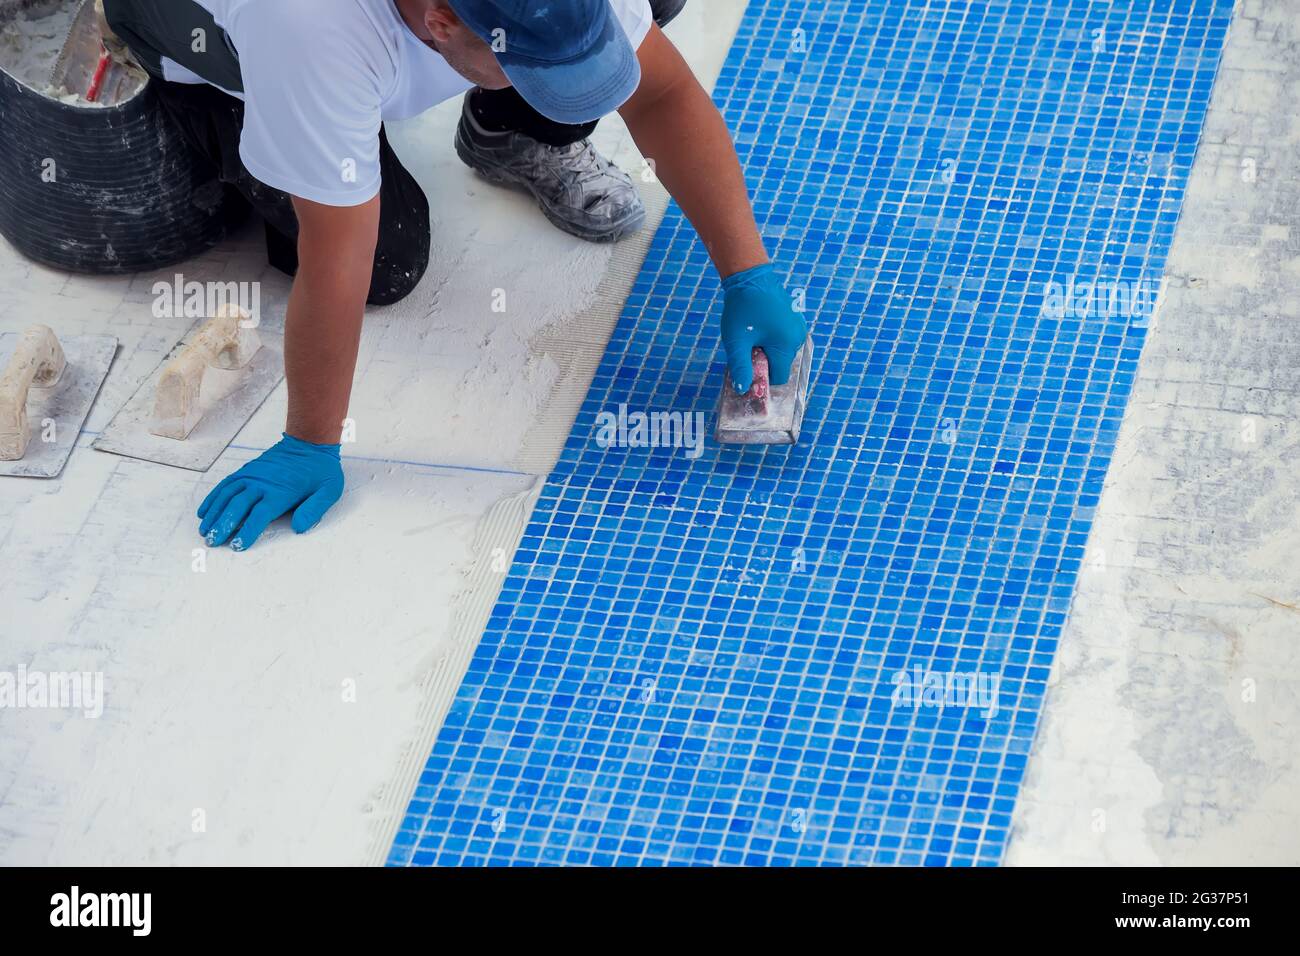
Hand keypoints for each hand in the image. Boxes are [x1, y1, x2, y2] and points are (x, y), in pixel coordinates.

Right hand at [198, 434, 343, 550]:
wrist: (310, 442)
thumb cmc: (320, 470)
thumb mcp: (329, 490)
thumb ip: (314, 509)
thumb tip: (299, 528)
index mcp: (281, 491)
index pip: (259, 515)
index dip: (247, 531)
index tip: (238, 546)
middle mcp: (261, 483)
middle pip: (237, 507)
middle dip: (223, 526)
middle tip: (212, 542)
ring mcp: (251, 476)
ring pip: (226, 496)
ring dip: (213, 514)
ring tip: (204, 531)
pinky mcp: (246, 471)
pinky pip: (225, 485)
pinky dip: (213, 498)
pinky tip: (204, 511)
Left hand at [720, 263, 807, 392]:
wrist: (749, 276)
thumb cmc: (742, 307)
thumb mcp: (736, 341)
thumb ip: (741, 367)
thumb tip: (743, 390)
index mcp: (787, 344)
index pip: (779, 377)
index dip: (762, 377)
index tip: (747, 367)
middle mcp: (798, 338)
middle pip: (780, 364)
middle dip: (762, 362)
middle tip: (746, 346)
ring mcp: (798, 328)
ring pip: (780, 352)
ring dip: (765, 350)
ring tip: (751, 334)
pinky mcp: (794, 321)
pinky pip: (782, 340)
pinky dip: (770, 340)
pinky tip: (758, 327)